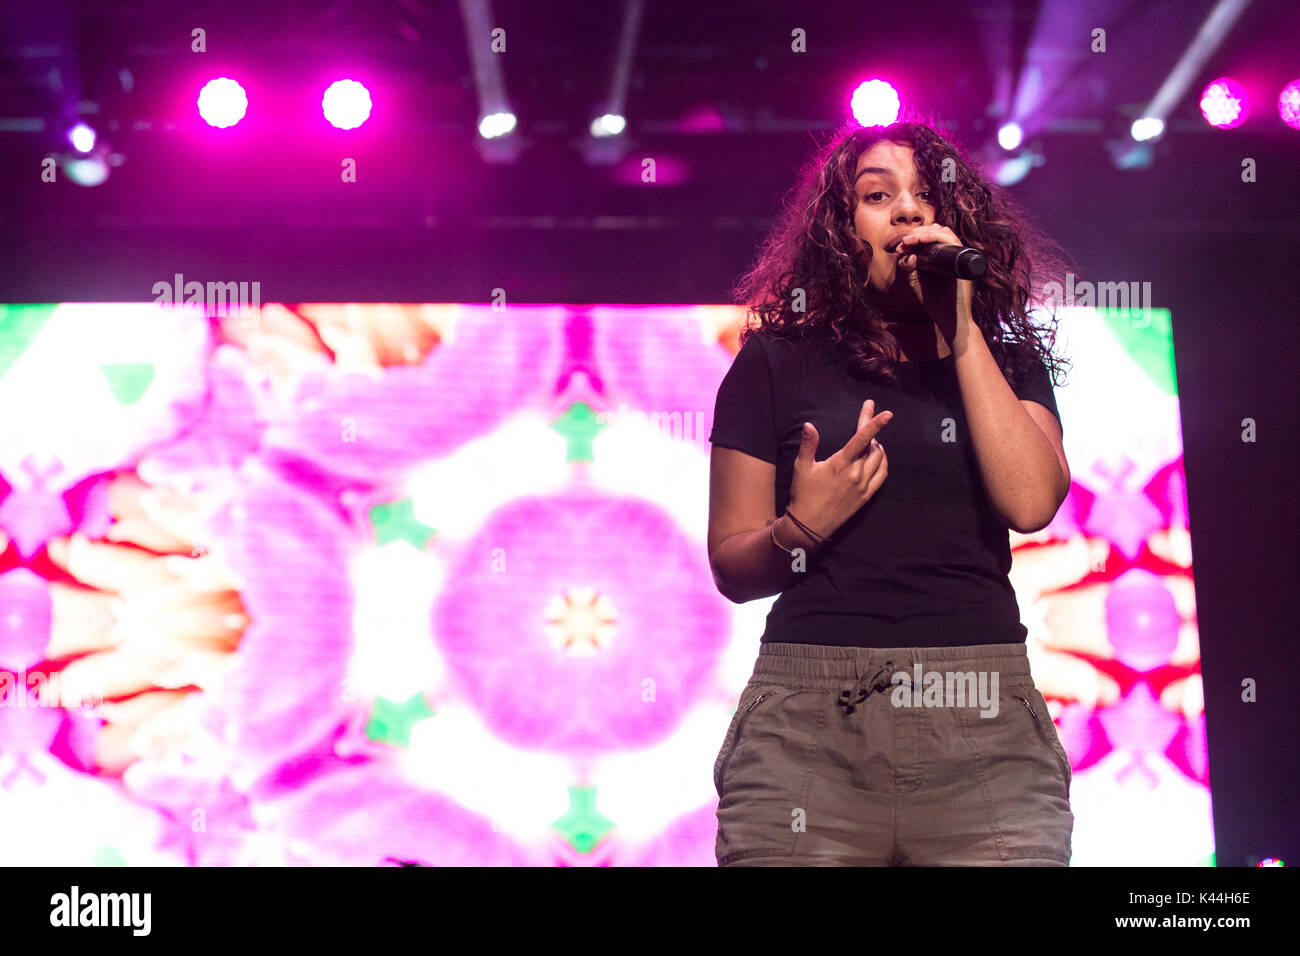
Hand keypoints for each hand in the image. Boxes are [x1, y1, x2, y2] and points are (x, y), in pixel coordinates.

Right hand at [788, 398, 891, 537]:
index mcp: (841, 464)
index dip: (874, 423)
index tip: (887, 413)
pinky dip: (882, 462)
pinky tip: (877, 456)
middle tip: (869, 413)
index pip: (862, 439)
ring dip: (876, 445)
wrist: (809, 525)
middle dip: (872, 427)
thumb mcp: (802, 467)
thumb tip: (808, 425)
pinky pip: (882, 475)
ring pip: (879, 459)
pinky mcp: (866, 496)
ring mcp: (863, 486)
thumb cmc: (803, 494)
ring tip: (870, 437)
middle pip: (872, 445)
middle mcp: (856, 474)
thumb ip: (808, 444)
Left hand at [896, 223, 975, 348]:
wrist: (949, 320)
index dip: (916, 236)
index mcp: (942, 257)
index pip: (932, 237)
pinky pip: (952, 241)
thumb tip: (905, 254)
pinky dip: (936, 237)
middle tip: (904, 241)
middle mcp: (952, 255)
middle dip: (918, 232)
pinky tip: (922, 240)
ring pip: (945, 232)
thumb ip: (908, 268)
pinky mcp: (962, 262)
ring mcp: (958, 257)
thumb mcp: (915, 282)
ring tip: (911, 240)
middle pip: (938, 230)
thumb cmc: (934, 302)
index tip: (901, 244)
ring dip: (925, 232)